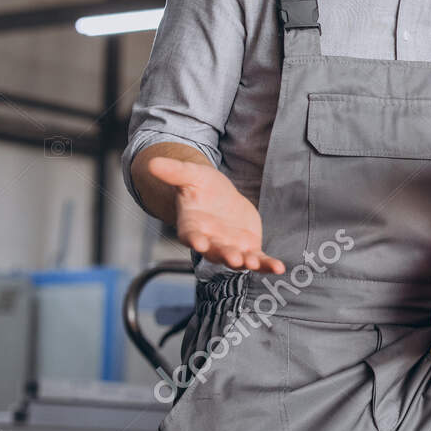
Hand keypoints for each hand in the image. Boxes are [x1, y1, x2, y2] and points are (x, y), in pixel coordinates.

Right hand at [145, 154, 285, 272]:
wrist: (217, 197)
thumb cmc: (200, 186)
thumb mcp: (189, 175)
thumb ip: (173, 172)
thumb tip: (152, 162)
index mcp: (192, 226)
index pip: (190, 235)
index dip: (194, 239)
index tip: (198, 243)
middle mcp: (210, 241)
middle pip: (216, 251)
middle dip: (225, 255)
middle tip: (234, 259)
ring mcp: (230, 247)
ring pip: (238, 259)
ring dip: (247, 263)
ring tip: (256, 265)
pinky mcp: (248, 248)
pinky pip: (258, 259)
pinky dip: (267, 265)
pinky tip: (278, 268)